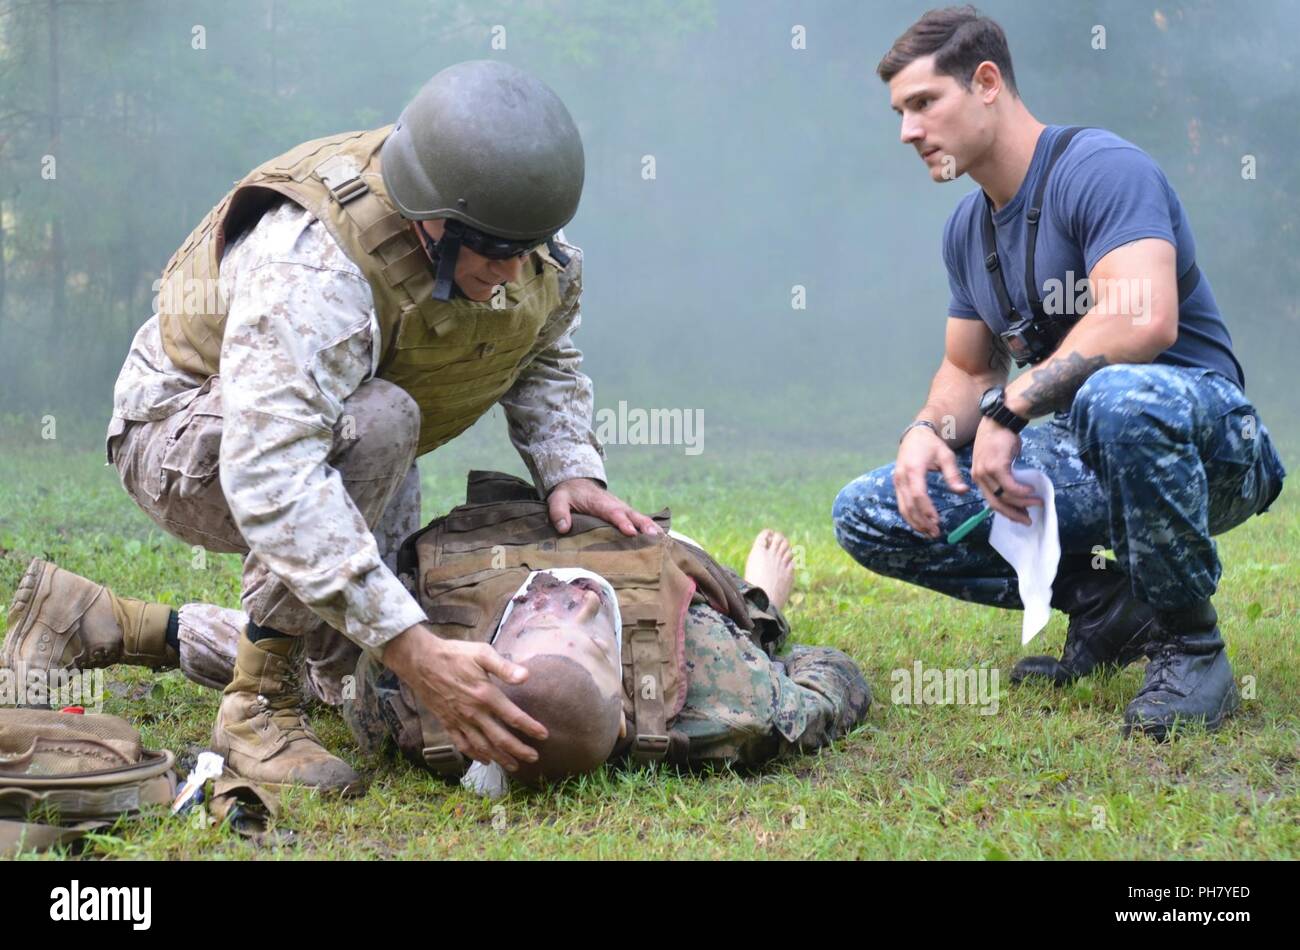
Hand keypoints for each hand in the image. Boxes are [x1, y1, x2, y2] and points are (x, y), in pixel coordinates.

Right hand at [380, 623, 547, 770]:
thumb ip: (504, 667)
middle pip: (500, 738)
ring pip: (483, 746)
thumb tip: (526, 677)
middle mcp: (474, 713)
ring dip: (500, 758)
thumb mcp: (482, 653)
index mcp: (486, 695)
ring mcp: (459, 720)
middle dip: (519, 750)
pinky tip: (485, 760)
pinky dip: (475, 755)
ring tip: (514, 766)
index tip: (544, 735)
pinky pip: (463, 745)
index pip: (513, 717)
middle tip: (534, 758)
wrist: (421, 661)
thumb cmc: (454, 654)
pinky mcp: (447, 723)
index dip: (530, 728)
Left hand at [546, 477, 661, 535]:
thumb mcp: (558, 499)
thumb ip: (559, 511)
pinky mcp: (625, 514)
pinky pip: (640, 522)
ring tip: (663, 541)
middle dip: (645, 526)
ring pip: (639, 518)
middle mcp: (615, 505)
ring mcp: (622, 509)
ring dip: (651, 528)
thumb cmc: (568, 494)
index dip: (622, 522)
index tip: (631, 532)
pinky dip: (651, 529)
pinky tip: (661, 541)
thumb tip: (563, 528)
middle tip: (655, 537)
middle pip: (633, 515)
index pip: (613, 512)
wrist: (577, 483)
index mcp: (600, 503)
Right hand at [894, 425, 969, 539]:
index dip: (927, 509)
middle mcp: (901, 477)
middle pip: (909, 505)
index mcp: (913, 469)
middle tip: (935, 533)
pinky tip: (920, 524)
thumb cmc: (932, 445)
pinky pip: (902, 504)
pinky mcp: (897, 485)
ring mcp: (897, 482)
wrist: (915, 435)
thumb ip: (953, 474)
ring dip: (914, 522)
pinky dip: (910, 517)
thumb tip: (963, 491)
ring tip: (928, 533)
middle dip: (921, 521)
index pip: (919, 494)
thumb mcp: (946, 455)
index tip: (937, 521)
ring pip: (903, 507)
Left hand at [970, 416, 1040, 526]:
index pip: (991, 501)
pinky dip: (1022, 491)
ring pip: (1004, 496)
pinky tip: (1031, 490)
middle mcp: (978, 477)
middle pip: (996, 503)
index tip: (1019, 517)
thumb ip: (1004, 476)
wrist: (1000, 420)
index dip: (1006, 511)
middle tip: (1028, 519)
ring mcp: (986, 472)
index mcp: (978, 477)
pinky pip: (1010, 485)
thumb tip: (1019, 490)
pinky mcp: (996, 466)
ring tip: (1037, 502)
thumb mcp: (998, 461)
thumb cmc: (1002, 439)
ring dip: (1023, 502)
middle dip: (1013, 514)